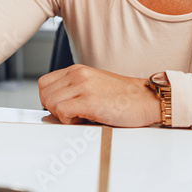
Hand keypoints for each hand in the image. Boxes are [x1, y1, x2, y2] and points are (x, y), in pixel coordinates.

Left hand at [38, 65, 160, 126]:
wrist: (147, 100)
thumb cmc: (124, 98)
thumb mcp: (94, 85)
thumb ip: (74, 89)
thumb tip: (54, 105)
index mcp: (77, 70)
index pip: (44, 84)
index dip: (50, 100)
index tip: (64, 108)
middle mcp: (78, 75)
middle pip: (45, 95)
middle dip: (55, 109)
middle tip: (73, 115)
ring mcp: (83, 86)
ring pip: (50, 103)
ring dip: (63, 116)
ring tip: (82, 117)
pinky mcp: (89, 101)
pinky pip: (61, 111)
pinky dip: (69, 121)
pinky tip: (85, 119)